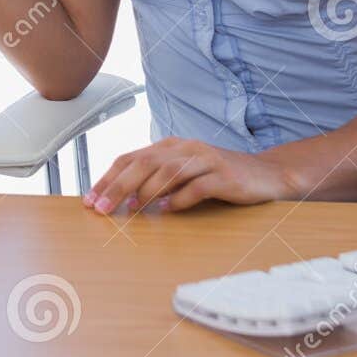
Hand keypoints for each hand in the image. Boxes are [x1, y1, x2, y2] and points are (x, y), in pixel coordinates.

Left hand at [84, 137, 297, 213]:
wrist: (266, 175)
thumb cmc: (218, 176)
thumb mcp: (184, 173)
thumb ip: (157, 180)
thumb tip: (123, 198)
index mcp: (171, 146)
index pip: (131, 158)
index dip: (108, 178)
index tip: (90, 199)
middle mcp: (186, 148)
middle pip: (144, 163)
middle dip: (118, 186)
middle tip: (102, 208)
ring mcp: (206, 160)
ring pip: (168, 172)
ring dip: (145, 192)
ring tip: (131, 210)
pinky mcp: (225, 176)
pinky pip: (198, 186)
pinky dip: (180, 199)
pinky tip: (168, 210)